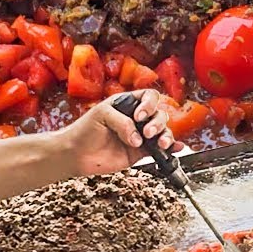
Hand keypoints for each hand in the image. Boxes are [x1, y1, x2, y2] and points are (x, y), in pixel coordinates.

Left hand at [61, 89, 179, 176]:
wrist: (76, 154)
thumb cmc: (85, 129)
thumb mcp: (101, 115)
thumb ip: (122, 122)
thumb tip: (138, 139)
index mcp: (128, 104)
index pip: (149, 97)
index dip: (149, 105)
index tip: (139, 116)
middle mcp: (137, 119)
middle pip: (159, 114)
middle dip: (156, 123)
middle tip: (145, 133)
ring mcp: (140, 136)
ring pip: (162, 132)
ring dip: (166, 135)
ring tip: (160, 144)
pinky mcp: (140, 153)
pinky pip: (159, 150)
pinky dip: (171, 148)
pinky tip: (176, 148)